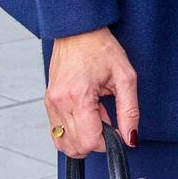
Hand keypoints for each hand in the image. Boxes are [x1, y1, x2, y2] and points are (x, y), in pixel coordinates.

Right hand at [45, 27, 138, 157]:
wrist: (78, 31)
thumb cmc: (101, 49)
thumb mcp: (125, 77)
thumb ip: (129, 111)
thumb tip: (130, 138)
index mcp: (78, 96)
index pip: (89, 141)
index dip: (108, 142)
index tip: (118, 130)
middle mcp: (59, 103)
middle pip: (76, 147)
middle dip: (96, 140)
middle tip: (108, 119)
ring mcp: (50, 104)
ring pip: (64, 143)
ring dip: (83, 137)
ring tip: (97, 115)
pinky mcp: (47, 103)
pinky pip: (58, 132)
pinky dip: (73, 130)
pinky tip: (86, 113)